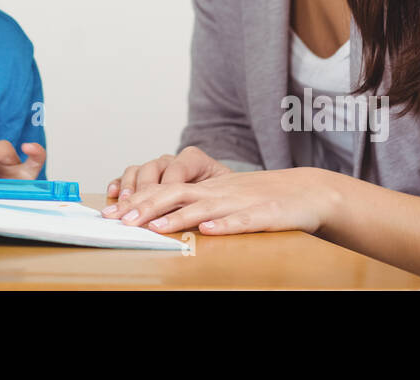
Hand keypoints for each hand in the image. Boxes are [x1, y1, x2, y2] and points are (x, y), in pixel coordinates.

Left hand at [101, 166, 343, 235]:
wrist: (308, 191)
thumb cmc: (263, 198)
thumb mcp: (225, 198)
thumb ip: (196, 206)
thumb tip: (160, 218)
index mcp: (207, 188)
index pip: (164, 190)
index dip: (137, 200)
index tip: (111, 213)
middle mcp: (218, 192)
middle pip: (175, 195)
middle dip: (145, 208)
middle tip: (120, 221)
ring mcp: (240, 202)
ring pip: (204, 208)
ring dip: (177, 217)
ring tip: (154, 227)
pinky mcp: (264, 215)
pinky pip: (242, 221)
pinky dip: (224, 225)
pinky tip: (209, 231)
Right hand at [106, 145, 230, 201]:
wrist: (224, 185)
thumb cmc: (224, 192)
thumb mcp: (225, 194)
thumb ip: (213, 201)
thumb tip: (203, 224)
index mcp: (194, 159)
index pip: (176, 170)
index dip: (166, 189)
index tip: (159, 209)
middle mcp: (173, 160)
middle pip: (153, 169)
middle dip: (142, 193)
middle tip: (133, 212)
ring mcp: (158, 166)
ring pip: (139, 170)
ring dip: (129, 187)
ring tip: (123, 202)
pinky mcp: (147, 175)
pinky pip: (129, 174)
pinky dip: (119, 182)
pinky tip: (113, 193)